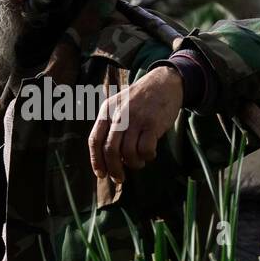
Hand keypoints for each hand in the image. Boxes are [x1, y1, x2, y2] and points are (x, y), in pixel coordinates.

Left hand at [89, 66, 183, 182]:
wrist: (164, 81)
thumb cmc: (141, 99)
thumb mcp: (119, 105)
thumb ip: (111, 125)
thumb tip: (108, 158)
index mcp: (107, 110)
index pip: (94, 140)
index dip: (96, 160)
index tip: (101, 174)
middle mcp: (119, 115)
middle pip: (110, 150)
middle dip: (114, 169)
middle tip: (120, 178)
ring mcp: (136, 119)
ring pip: (128, 153)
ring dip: (134, 163)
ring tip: (139, 162)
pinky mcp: (153, 123)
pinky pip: (145, 149)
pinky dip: (147, 156)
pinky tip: (150, 154)